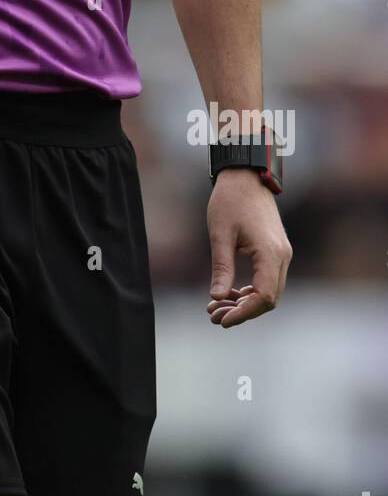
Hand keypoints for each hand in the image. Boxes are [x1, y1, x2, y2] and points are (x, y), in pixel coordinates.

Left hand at [206, 167, 291, 326]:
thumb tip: (217, 297)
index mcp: (270, 253)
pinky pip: (268, 279)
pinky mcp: (276, 250)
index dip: (244, 313)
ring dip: (245, 302)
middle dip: (242, 311)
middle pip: (269, 299)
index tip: (221, 320)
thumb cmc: (231, 201)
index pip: (264, 297)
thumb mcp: (220, 234)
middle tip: (213, 315)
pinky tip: (230, 293)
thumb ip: (221, 268)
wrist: (246, 175)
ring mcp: (281, 253)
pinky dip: (251, 290)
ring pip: (269, 291)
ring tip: (216, 306)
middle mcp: (282, 256)